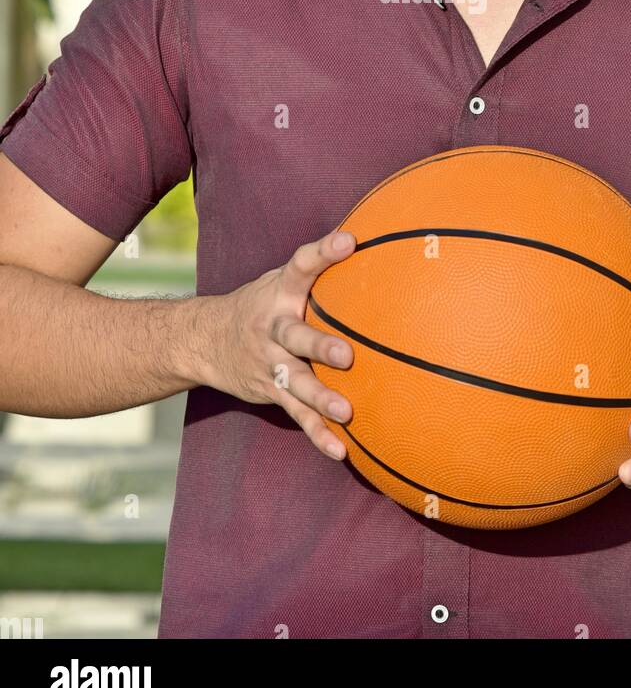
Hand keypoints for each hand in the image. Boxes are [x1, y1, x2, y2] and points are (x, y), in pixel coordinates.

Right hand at [191, 230, 355, 459]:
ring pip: (296, 382)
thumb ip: (319, 266)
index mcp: (279, 292)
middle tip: (346, 355)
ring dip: (320, 398)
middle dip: (319, 346)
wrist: (202, 340)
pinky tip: (339, 449)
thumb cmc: (261, 304)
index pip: (301, 265)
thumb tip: (371, 239)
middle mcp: (273, 327)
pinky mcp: (272, 390)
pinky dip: (317, 433)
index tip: (348, 241)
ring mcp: (270, 363)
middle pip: (295, 336)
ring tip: (346, 412)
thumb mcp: (280, 279)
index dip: (324, 251)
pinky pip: (297, 415)